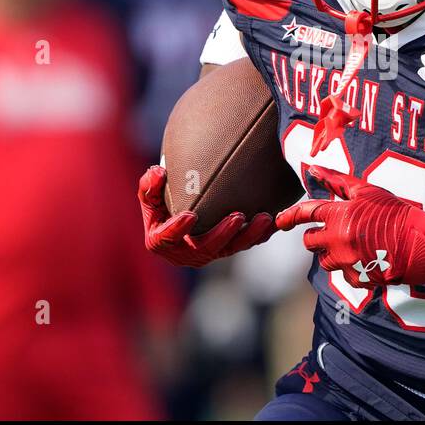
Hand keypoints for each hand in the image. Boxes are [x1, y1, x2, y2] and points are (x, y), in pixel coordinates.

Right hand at [138, 165, 275, 267]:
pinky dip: (262, 234)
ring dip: (250, 235)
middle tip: (238, 216)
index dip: (177, 229)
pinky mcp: (227, 247)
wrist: (181, 213)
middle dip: (224, 234)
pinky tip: (276, 220)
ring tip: (265, 218)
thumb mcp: (149, 196)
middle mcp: (187, 252)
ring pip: (232, 248)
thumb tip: (158, 172)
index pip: (167, 238)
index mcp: (162, 241)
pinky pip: (246, 244)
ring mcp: (209, 252)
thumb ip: (149, 186)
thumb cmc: (160, 203)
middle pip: (206, 248)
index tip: (190, 216)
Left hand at [275, 165, 424, 288]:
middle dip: (316, 236)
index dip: (289, 216)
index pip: (305, 213)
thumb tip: (314, 169)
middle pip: (309, 241)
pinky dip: (350, 267)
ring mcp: (346, 261)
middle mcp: (338, 240)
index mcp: (339, 216)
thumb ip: (337, 181)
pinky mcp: (356, 278)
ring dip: (331, 253)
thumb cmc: (394, 212)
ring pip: (324, 260)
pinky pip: (343, 274)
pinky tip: (366, 257)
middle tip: (334, 231)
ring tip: (353, 244)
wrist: (420, 243)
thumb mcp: (367, 192)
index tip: (280, 221)